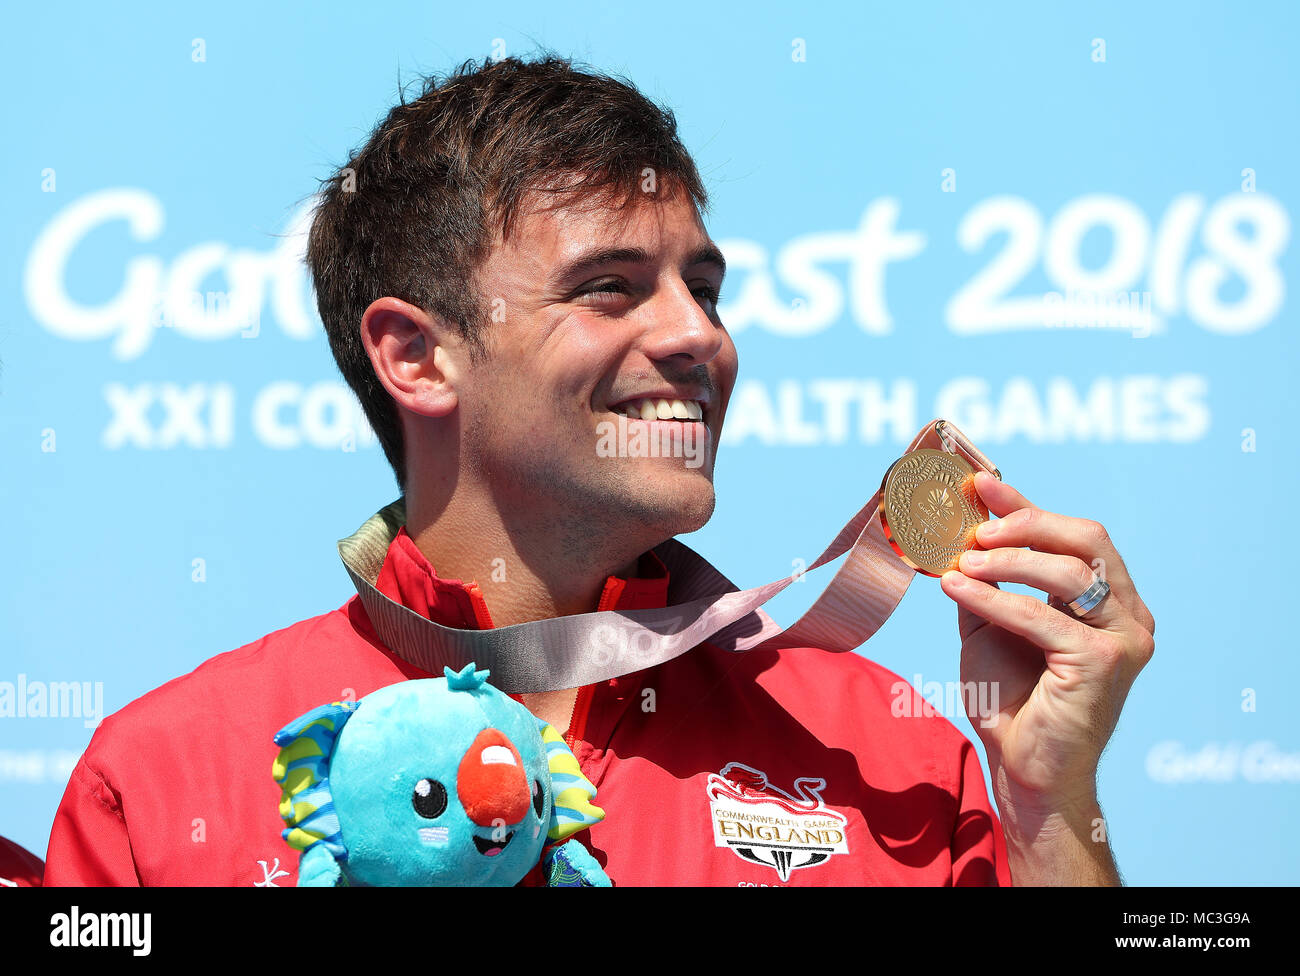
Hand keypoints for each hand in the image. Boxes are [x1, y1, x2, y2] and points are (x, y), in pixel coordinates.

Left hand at [938, 471, 1155, 809]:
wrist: (1024, 768)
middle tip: (978, 528)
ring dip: (1008, 561)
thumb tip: (956, 532)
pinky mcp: (1105, 663)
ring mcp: (1125, 638)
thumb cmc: (1012, 700)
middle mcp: (1129, 614)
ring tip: (962, 563)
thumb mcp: (992, 625)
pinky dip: (996, 599)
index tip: (981, 484)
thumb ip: (987, 581)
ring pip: (1067, 573)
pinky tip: (958, 588)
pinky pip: (1042, 618)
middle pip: (1086, 539)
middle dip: (1028, 523)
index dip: (1027, 505)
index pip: (1074, 536)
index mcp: (1110, 601)